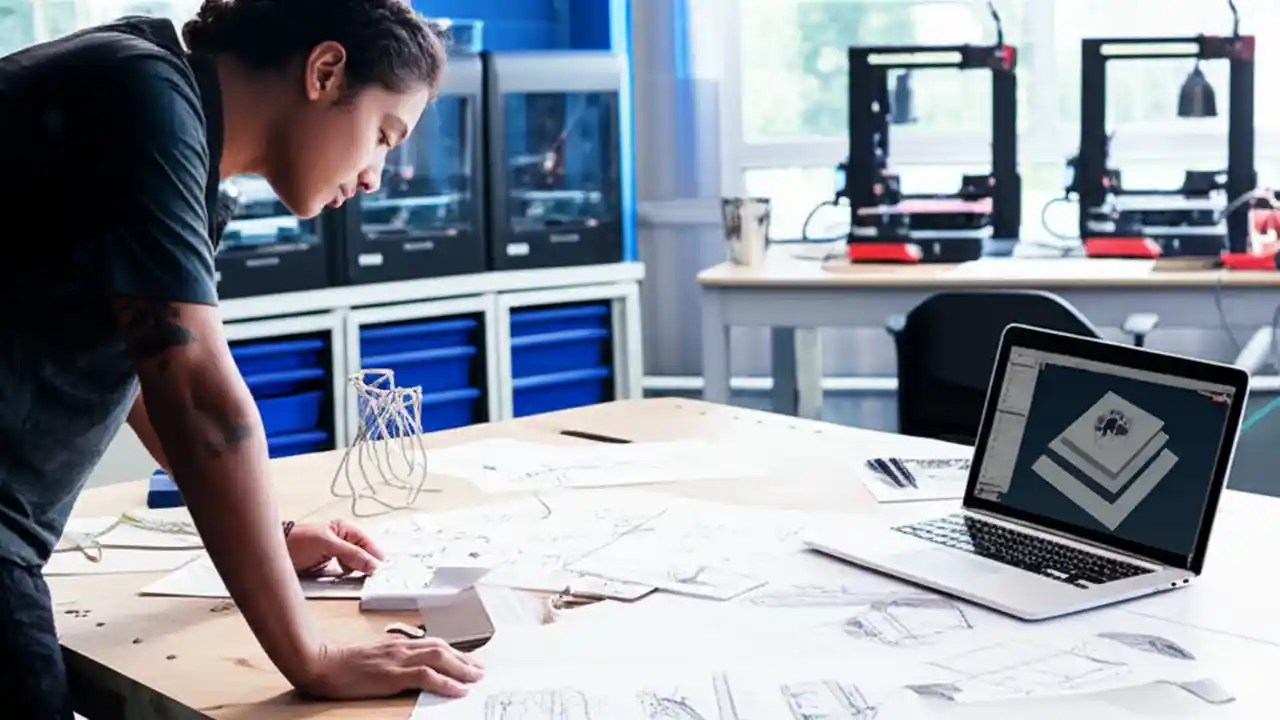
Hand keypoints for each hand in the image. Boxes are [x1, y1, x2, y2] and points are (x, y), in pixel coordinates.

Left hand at [286, 520, 384, 575]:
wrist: (274, 554)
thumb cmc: (296, 540)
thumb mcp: (328, 544)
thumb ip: (351, 553)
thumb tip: (371, 562)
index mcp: (344, 530)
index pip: (367, 544)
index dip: (374, 555)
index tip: (378, 569)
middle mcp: (341, 543)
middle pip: (362, 557)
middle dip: (363, 566)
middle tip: (367, 575)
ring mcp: (334, 558)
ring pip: (352, 569)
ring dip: (352, 574)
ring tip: (349, 576)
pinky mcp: (326, 572)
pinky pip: (341, 577)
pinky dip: (342, 580)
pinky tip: (339, 580)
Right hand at [300, 638, 484, 699]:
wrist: (323, 665)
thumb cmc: (345, 665)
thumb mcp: (375, 659)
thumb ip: (395, 660)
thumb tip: (413, 670)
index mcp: (398, 645)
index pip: (434, 644)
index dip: (455, 652)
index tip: (470, 661)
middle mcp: (401, 648)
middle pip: (442, 648)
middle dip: (464, 659)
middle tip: (480, 670)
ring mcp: (397, 660)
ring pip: (438, 658)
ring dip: (461, 668)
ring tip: (476, 678)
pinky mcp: (391, 674)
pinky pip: (425, 675)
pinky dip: (444, 681)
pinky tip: (457, 689)